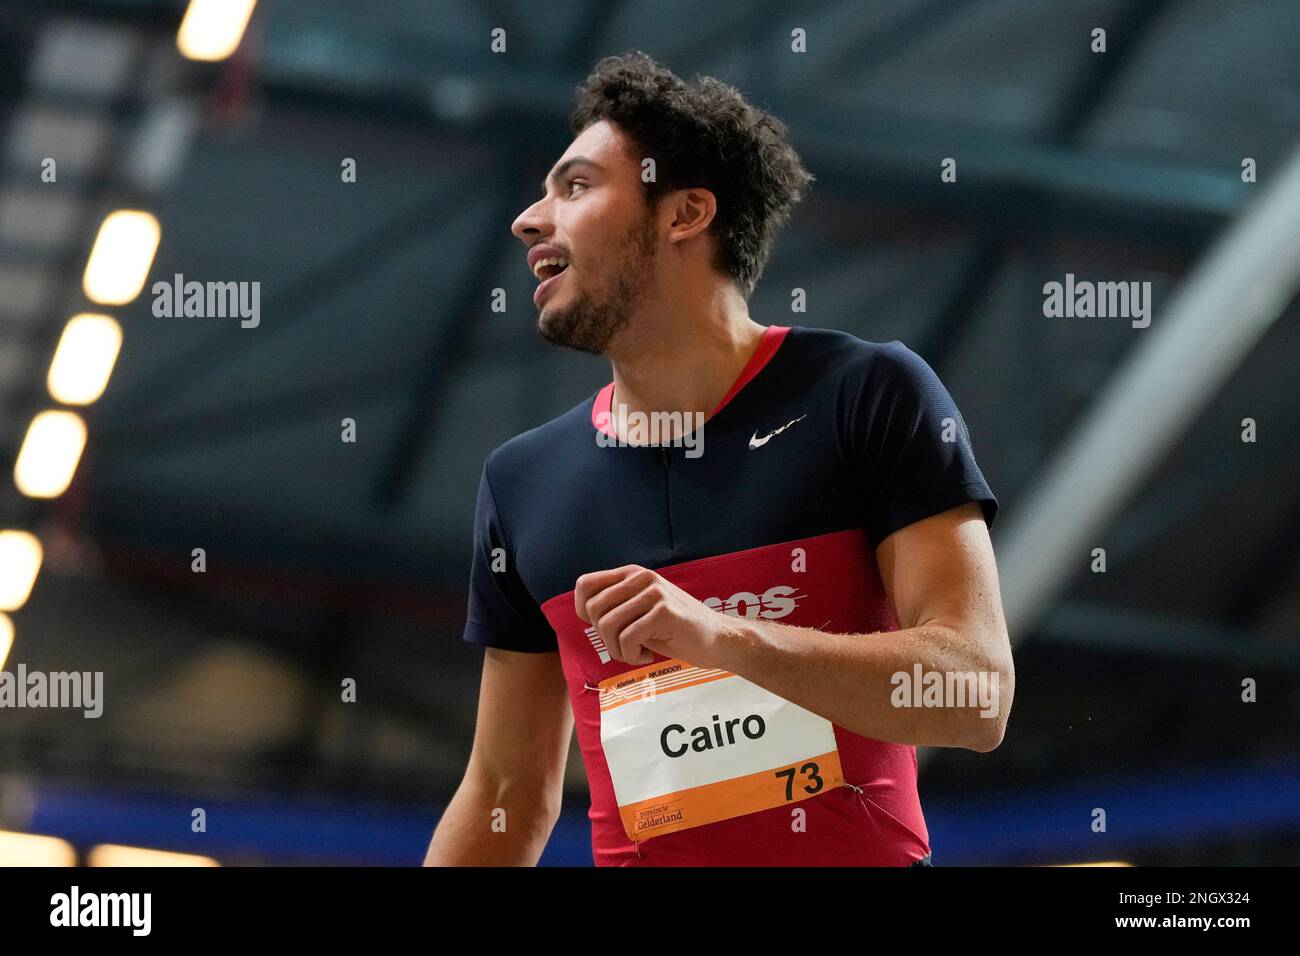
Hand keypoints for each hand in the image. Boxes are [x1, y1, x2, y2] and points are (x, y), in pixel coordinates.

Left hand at [574, 565, 727, 667]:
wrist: (718, 639)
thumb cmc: (675, 629)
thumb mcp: (642, 609)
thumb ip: (617, 604)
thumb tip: (584, 611)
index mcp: (633, 574)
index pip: (585, 584)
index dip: (584, 610)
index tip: (603, 628)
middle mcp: (641, 578)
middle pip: (593, 610)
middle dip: (604, 637)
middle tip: (625, 645)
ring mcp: (653, 594)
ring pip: (607, 626)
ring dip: (618, 650)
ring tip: (638, 652)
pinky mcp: (663, 613)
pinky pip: (627, 639)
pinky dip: (632, 656)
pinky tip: (648, 656)